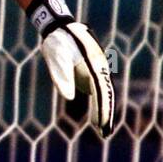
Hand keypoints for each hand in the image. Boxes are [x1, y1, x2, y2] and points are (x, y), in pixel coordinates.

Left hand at [26, 0, 114, 138]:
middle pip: (106, 95)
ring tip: (104, 132)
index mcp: (93, 65)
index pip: (101, 92)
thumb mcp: (56, 58)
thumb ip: (62, 77)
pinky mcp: (91, 73)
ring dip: (104, 112)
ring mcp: (96, 71)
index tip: (102, 125)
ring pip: (104, 95)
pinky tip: (97, 120)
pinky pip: (98, 92)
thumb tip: (68, 97)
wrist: (59, 27)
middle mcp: (99, 69)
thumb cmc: (57, 43)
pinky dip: (100, 106)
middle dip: (106, 115)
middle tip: (105, 134)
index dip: (103, 110)